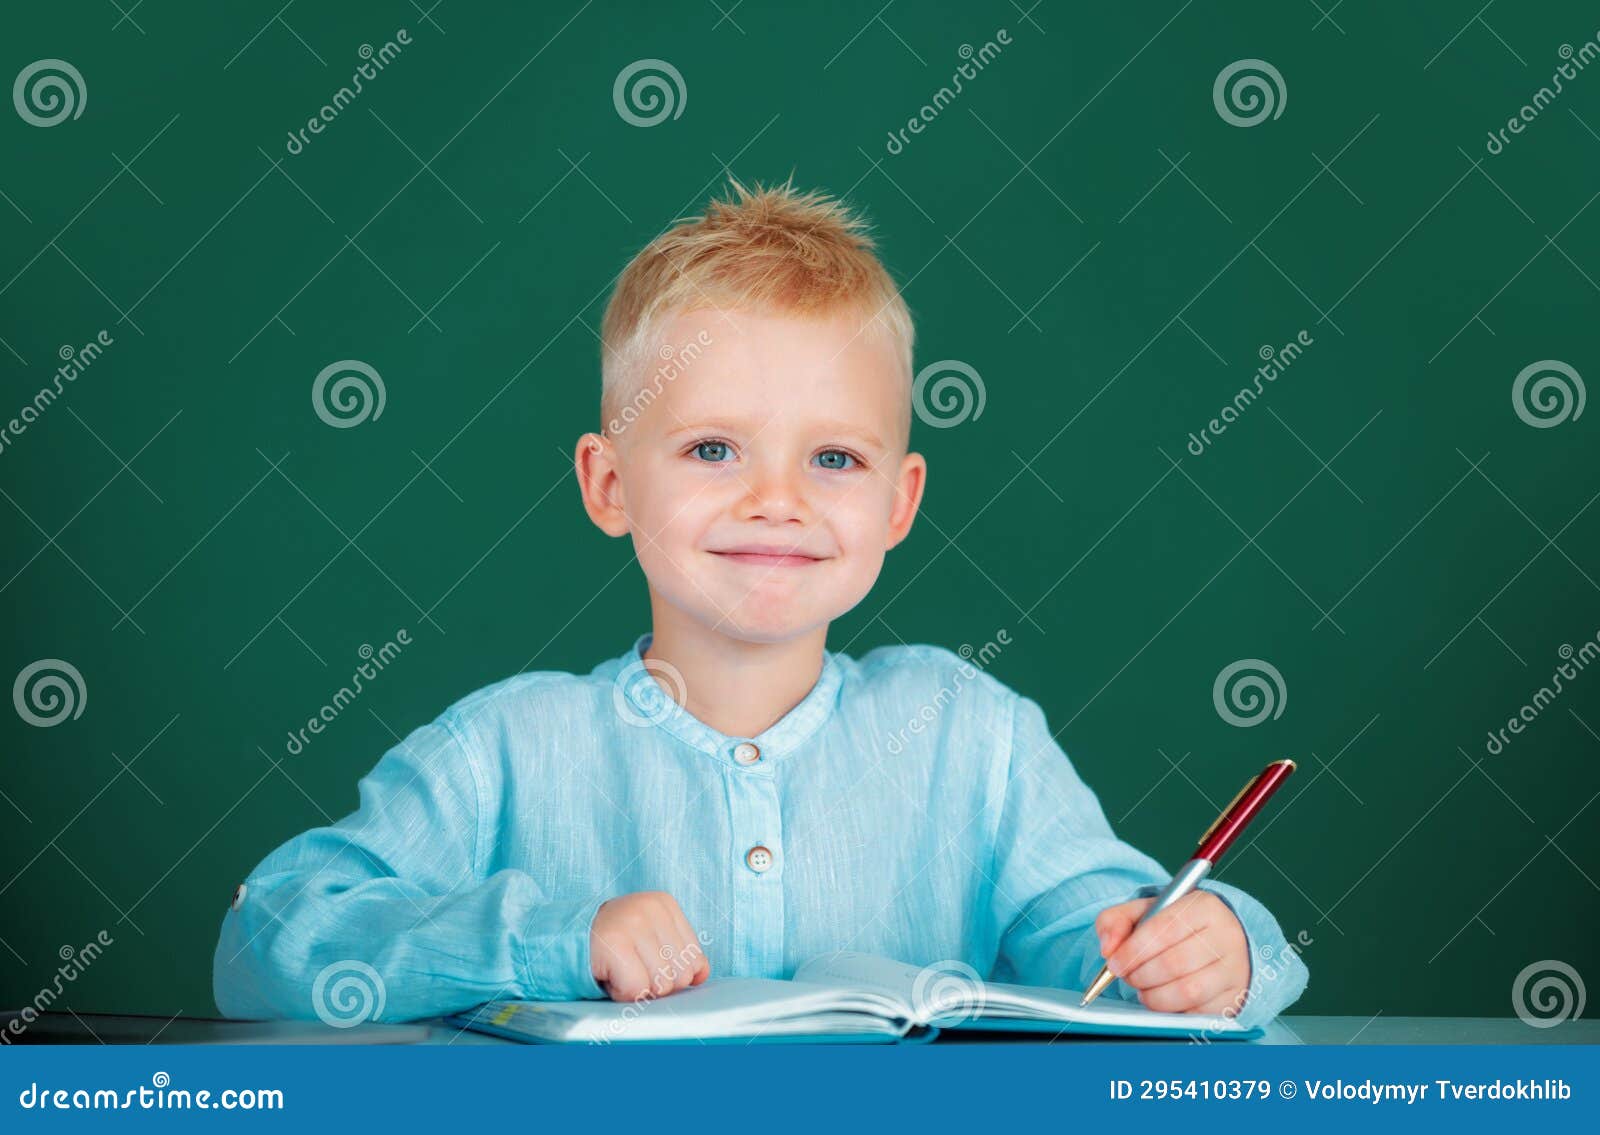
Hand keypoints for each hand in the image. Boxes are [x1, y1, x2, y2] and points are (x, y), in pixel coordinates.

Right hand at [589, 891, 709, 1002]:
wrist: (567, 938)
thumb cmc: (613, 943)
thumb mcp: (651, 939)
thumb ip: (680, 955)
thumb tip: (701, 975)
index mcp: (665, 904)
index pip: (694, 958)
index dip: (672, 973)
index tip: (646, 961)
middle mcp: (651, 909)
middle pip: (679, 974)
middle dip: (656, 983)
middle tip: (631, 967)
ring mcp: (633, 924)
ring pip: (660, 984)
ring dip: (638, 989)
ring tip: (620, 969)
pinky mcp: (615, 943)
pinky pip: (637, 989)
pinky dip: (622, 992)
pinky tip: (611, 976)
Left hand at [1093, 891, 1249, 1015]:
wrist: (1214, 942)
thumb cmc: (1174, 927)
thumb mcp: (1144, 912)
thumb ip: (1116, 920)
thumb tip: (1108, 947)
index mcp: (1204, 906)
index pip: (1165, 929)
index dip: (1134, 950)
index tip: (1114, 963)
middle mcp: (1226, 936)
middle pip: (1174, 963)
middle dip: (1141, 975)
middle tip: (1128, 977)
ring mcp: (1235, 969)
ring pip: (1187, 991)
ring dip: (1154, 996)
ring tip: (1144, 989)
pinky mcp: (1236, 997)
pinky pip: (1198, 1012)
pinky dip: (1173, 1010)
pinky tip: (1165, 999)